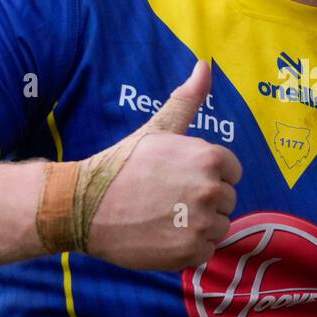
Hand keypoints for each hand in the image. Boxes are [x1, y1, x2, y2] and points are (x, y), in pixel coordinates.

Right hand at [86, 60, 241, 269]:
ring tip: (164, 216)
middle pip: (227, 201)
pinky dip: (187, 248)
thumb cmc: (123, 165)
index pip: (232, 172)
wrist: (84, 206)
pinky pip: (205, 252)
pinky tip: (162, 235)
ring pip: (219, 228)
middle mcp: (210, 190)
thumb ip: (188, 100)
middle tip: (167, 198)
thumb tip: (206, 64)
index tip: (179, 178)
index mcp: (209, 157)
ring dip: (198, 226)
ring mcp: (201, 223)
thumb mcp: (158, 129)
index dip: (207, 175)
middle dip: (203, 201)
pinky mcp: (189, 252)